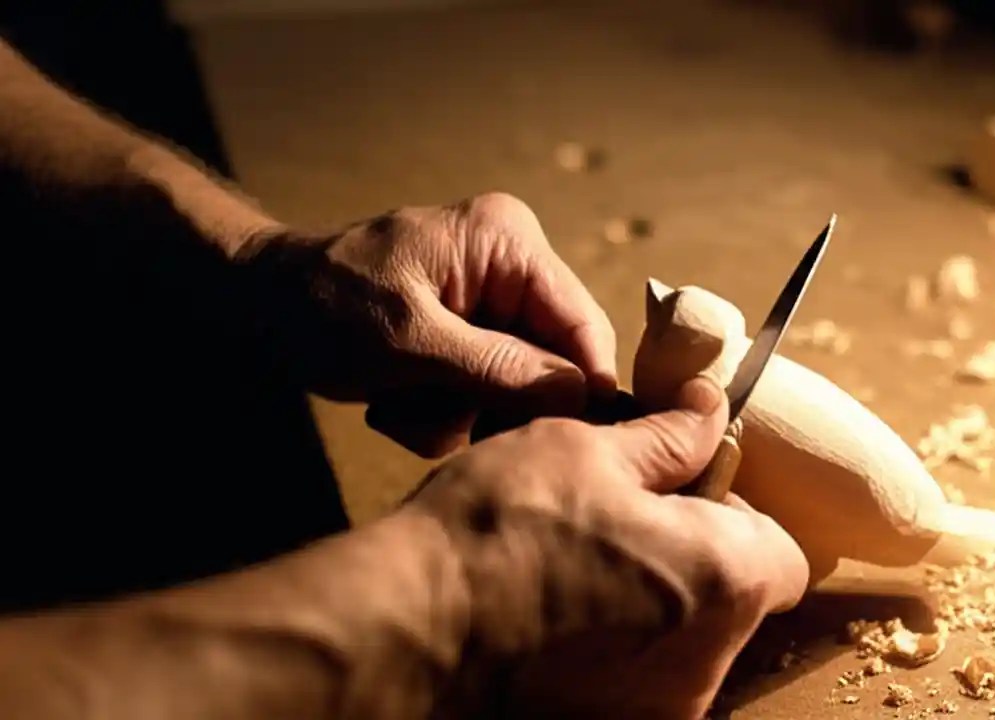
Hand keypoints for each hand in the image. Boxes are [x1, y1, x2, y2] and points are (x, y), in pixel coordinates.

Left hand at [242, 192, 615, 455]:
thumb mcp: (408, 343)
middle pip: (553, 361)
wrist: (258, 303)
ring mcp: (490, 298)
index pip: (583, 323)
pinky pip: (485, 388)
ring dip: (457, 412)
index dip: (585, 388)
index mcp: (508, 242)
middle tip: (435, 414)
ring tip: (399, 403)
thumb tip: (581, 395)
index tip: (568, 444)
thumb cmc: (321, 306)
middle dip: (493, 401)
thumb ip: (498, 368)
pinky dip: (441, 409)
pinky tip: (395, 400)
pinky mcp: (470, 330)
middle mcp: (511, 264)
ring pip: (517, 386)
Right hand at [404, 376, 808, 718]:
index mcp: (724, 578)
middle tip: (615, 525)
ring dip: (651, 607)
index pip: (785, 554)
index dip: (739, 517)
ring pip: (684, 645)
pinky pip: (637, 682)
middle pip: (734, 603)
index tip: (683, 496)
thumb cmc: (501, 529)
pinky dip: (612, 652)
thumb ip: (670, 438)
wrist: (410, 630)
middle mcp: (707, 662)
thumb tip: (711, 410)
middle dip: (691, 560)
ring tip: (574, 571)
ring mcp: (658, 710)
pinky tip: (554, 620)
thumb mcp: (587, 450)